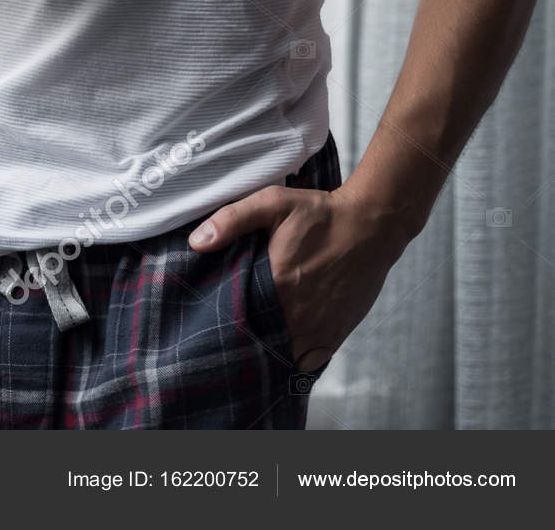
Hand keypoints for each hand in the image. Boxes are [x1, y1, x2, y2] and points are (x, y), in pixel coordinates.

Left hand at [188, 182, 407, 371]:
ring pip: (280, 355)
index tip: (214, 315)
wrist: (370, 225)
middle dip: (243, 336)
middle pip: (258, 339)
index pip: (237, 316)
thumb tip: (196, 242)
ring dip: (267, 349)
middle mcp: (295, 313)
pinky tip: (282, 344)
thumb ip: (232, 220)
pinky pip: (306, 363)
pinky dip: (293, 359)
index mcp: (276, 283)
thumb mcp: (273, 203)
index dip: (224, 319)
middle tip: (230, 328)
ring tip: (254, 337)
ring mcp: (316, 329)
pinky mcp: (334, 336)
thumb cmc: (320, 213)